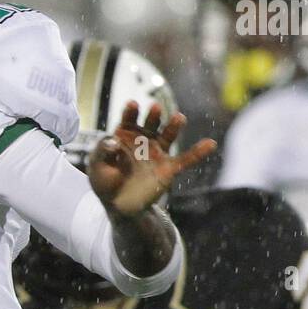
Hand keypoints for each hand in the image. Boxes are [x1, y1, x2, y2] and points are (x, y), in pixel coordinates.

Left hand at [87, 101, 215, 216]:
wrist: (118, 204)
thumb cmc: (105, 180)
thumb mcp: (97, 166)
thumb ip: (102, 152)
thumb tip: (111, 140)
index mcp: (124, 135)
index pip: (128, 120)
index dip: (130, 112)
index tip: (132, 104)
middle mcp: (143, 140)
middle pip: (149, 124)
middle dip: (153, 116)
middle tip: (155, 107)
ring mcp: (157, 153)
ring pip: (168, 136)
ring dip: (173, 126)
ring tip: (179, 117)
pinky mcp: (168, 168)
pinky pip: (185, 160)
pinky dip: (198, 152)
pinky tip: (210, 143)